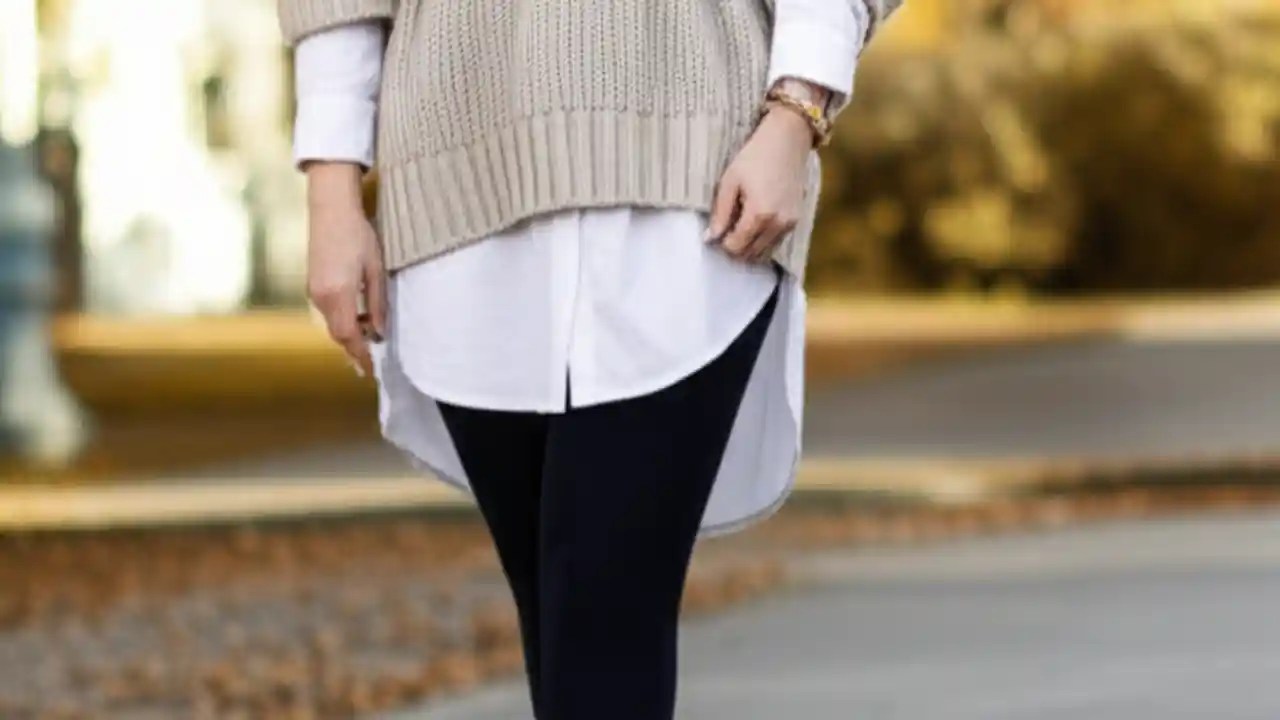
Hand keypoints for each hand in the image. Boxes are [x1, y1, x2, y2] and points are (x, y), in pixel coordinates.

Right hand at [304, 161, 385, 376]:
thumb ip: (377, 303)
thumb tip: (380, 331)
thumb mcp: (375, 269)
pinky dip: (342, 321)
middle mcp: (321, 296)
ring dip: (349, 335)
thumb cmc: (358, 234)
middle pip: (338, 334)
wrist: (330, 209)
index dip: (360, 355)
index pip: (349, 336)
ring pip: (332, 324)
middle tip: (370, 364)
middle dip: (354, 349)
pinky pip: (328, 312)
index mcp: (338, 293)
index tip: (371, 370)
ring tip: (368, 342)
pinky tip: (358, 319)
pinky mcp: (313, 284)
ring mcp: (313, 291)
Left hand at [709, 104, 815, 262]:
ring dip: (749, 247)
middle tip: (725, 230)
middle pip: (750, 254)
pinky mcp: (796, 220)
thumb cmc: (755, 157)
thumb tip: (710, 238)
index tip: (715, 232)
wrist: (787, 140)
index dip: (721, 243)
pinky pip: (776, 242)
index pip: (735, 247)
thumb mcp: (730, 181)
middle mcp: (777, 224)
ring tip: (738, 227)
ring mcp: (789, 223)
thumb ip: (720, 213)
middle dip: (734, 248)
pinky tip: (754, 224)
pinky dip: (762, 241)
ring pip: (764, 253)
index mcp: (759, 214)